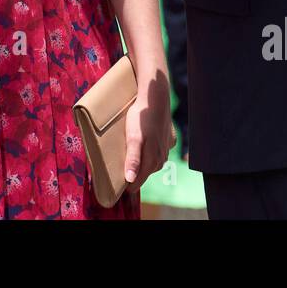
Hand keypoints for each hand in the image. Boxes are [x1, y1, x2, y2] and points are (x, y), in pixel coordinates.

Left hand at [122, 65, 174, 187]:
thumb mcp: (133, 139)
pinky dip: (153, 152)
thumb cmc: (141, 118)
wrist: (156, 99)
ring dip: (145, 164)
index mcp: (152, 160)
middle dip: (135, 176)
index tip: (117, 188)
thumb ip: (132, 159)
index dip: (127, 186)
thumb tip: (130, 179)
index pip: (138, 182)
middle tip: (122, 175)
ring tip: (134, 162)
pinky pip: (161, 150)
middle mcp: (162, 157)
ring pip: (154, 162)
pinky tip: (148, 146)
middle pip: (146, 173)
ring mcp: (167, 148)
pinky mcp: (169, 138)